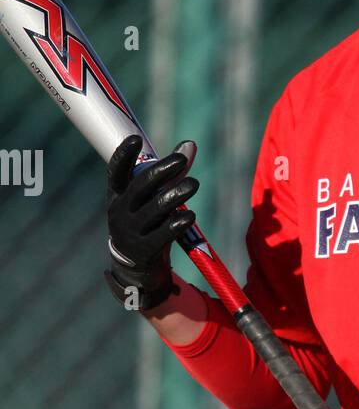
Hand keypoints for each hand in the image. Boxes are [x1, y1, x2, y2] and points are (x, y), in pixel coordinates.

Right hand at [104, 134, 199, 310]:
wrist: (135, 269)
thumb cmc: (146, 223)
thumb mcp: (152, 199)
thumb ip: (171, 173)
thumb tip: (190, 144)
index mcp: (117, 195)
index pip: (115, 171)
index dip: (123, 155)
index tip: (135, 139)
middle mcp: (119, 212)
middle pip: (140, 186)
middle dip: (162, 170)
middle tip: (182, 160)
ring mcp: (130, 232)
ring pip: (155, 208)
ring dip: (176, 194)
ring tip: (194, 185)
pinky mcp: (144, 251)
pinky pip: (164, 234)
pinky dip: (178, 223)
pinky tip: (190, 217)